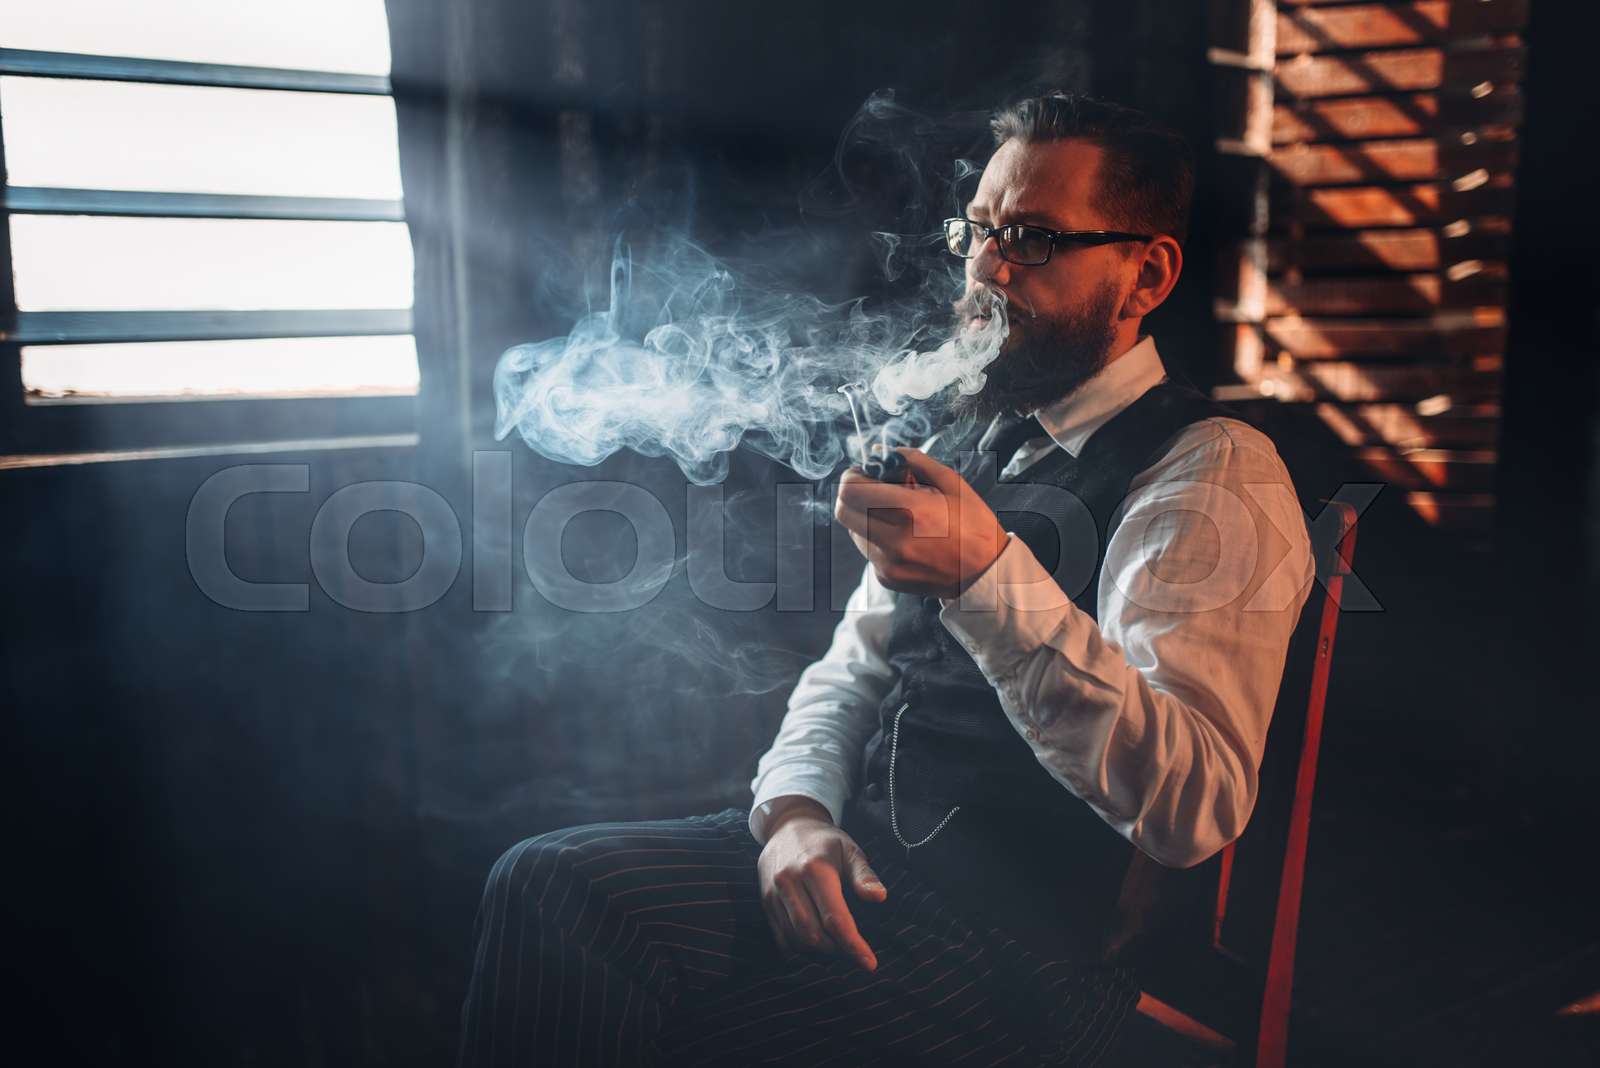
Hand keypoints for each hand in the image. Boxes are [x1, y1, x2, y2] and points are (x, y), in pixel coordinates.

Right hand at [756, 798, 885, 971]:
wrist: (787, 827)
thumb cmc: (826, 841)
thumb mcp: (849, 850)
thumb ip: (864, 875)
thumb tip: (879, 897)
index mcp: (815, 869)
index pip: (835, 919)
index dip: (853, 945)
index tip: (869, 963)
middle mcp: (789, 881)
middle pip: (814, 935)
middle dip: (837, 949)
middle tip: (853, 947)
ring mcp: (773, 893)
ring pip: (796, 939)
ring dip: (819, 951)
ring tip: (836, 942)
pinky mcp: (765, 901)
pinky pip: (781, 937)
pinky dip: (800, 947)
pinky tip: (816, 940)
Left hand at [834, 448, 1007, 597]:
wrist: (985, 573)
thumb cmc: (973, 525)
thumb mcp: (952, 482)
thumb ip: (914, 462)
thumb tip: (880, 452)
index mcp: (911, 511)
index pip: (851, 490)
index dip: (853, 476)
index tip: (867, 473)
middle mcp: (894, 540)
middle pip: (843, 510)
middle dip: (853, 495)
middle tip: (874, 490)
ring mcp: (887, 562)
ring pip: (853, 530)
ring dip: (865, 516)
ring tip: (896, 516)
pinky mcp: (886, 577)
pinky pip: (867, 550)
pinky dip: (876, 538)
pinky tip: (903, 536)